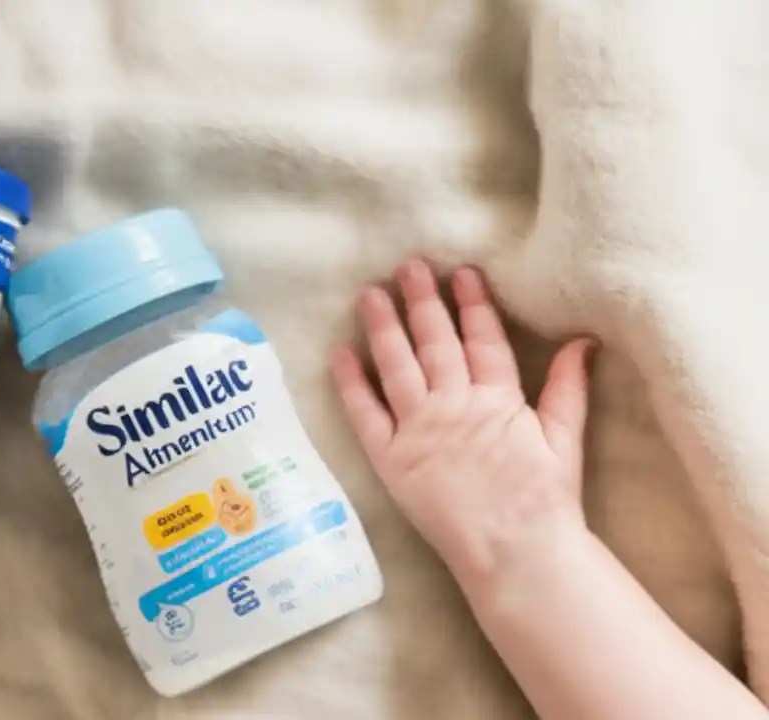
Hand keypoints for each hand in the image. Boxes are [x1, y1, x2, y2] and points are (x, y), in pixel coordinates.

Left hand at [332, 260, 596, 585]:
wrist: (516, 554)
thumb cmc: (546, 503)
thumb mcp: (566, 441)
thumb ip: (569, 388)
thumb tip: (583, 339)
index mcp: (498, 399)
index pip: (482, 340)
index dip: (471, 304)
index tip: (461, 272)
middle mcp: (454, 406)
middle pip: (435, 343)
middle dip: (421, 300)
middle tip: (408, 265)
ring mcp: (419, 430)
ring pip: (397, 366)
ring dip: (384, 326)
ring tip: (371, 293)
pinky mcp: (391, 459)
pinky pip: (366, 414)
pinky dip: (351, 383)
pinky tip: (341, 352)